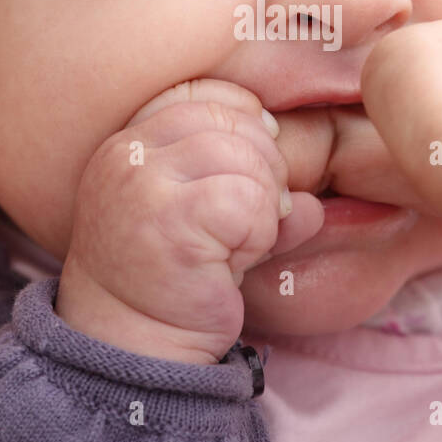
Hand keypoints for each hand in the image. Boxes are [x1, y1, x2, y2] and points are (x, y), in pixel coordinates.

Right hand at [56, 79, 323, 363]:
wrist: (127, 349)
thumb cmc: (168, 282)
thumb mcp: (202, 219)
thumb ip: (251, 190)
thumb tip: (313, 201)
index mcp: (128, 142)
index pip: (200, 92)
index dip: (244, 117)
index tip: (259, 160)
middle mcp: (127, 155)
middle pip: (229, 120)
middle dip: (264, 165)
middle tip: (259, 216)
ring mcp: (143, 186)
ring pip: (244, 159)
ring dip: (263, 205)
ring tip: (240, 244)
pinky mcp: (170, 222)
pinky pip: (248, 202)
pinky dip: (259, 233)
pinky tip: (235, 263)